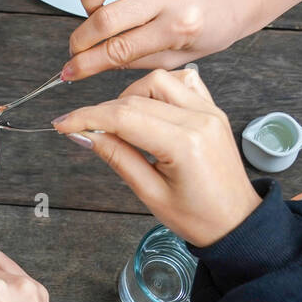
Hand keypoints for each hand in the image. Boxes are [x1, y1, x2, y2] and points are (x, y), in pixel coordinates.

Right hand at [52, 69, 260, 245]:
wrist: (237, 222)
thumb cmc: (199, 217)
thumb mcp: (150, 193)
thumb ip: (117, 157)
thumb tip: (84, 134)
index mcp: (185, 143)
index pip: (124, 117)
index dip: (87, 117)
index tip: (64, 123)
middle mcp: (199, 119)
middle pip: (136, 97)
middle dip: (103, 110)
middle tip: (85, 130)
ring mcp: (209, 111)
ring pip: (158, 80)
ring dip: (131, 95)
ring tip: (121, 123)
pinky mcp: (212, 110)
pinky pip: (182, 82)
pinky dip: (159, 89)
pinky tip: (149, 108)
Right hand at [63, 0, 263, 78]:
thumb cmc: (215, 27)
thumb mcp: (179, 58)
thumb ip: (135, 60)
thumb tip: (96, 62)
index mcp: (180, 26)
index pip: (120, 49)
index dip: (87, 64)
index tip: (70, 71)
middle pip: (107, 17)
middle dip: (81, 39)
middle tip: (77, 48)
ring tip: (94, 12)